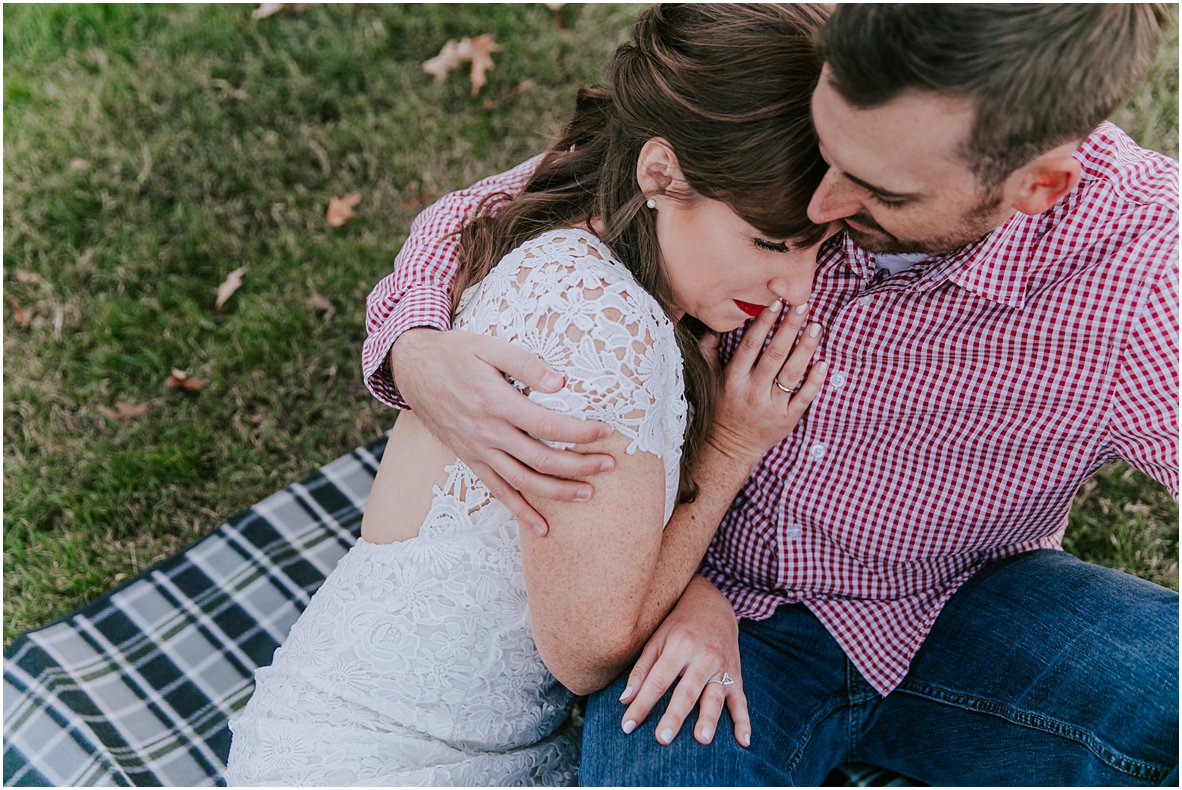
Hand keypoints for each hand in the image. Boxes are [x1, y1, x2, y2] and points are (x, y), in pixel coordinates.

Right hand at [389, 328, 614, 534]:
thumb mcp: (488, 346)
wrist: (412, 369)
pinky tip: (541, 528)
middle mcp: (487, 432)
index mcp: (495, 402)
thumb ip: (525, 363)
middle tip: (610, 466)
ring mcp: (478, 450)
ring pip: (523, 481)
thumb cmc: (455, 353)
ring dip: (558, 492)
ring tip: (588, 495)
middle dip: (580, 465)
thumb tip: (561, 382)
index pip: (547, 426)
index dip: (580, 433)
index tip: (606, 431)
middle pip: (541, 459)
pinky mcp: (470, 460)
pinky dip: (520, 511)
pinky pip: (497, 491)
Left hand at [618, 576, 749, 747]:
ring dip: (709, 718)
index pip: (657, 680)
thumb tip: (624, 700)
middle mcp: (702, 657)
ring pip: (715, 696)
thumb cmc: (678, 626)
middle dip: (674, 716)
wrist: (713, 606)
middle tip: (662, 738)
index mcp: (679, 647)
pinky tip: (743, 740)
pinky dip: (744, 721)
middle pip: (686, 691)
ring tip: (702, 738)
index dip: (642, 704)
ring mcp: (721, 667)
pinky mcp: (736, 676)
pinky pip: (741, 700)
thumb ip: (641, 670)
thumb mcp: (656, 640)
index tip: (627, 726)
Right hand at [704, 299, 826, 466]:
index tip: (776, 302)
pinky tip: (824, 363)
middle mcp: (752, 391)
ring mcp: (771, 406)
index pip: (750, 345)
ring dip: (805, 348)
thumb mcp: (710, 381)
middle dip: (789, 328)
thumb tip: (713, 327)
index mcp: (734, 379)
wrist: (730, 448)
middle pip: (774, 354)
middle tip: (802, 305)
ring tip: (816, 326)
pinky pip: (804, 398)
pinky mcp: (787, 420)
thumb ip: (709, 352)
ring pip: (791, 373)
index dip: (763, 323)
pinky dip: (815, 381)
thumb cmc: (722, 409)